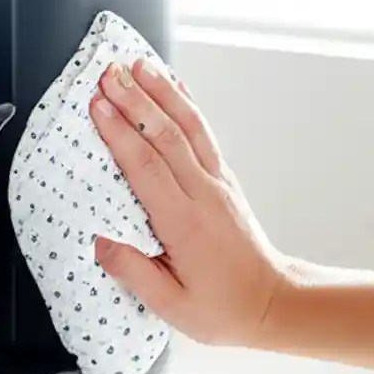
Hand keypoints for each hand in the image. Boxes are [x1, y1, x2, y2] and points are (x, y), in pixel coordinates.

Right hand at [88, 58, 294, 347]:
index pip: (147, 168)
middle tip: (108, 72)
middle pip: (165, 135)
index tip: (98, 106)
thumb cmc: (224, 308)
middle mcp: (204, 194)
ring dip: (161, 92)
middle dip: (134, 99)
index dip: (120, 134)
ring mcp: (217, 182)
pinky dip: (186, 103)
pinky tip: (173, 85)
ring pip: (188, 126)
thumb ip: (134, 273)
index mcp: (185, 223)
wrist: (276, 304)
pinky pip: (203, 132)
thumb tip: (100, 243)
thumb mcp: (173, 307)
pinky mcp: (224, 179)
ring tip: (137, 64)